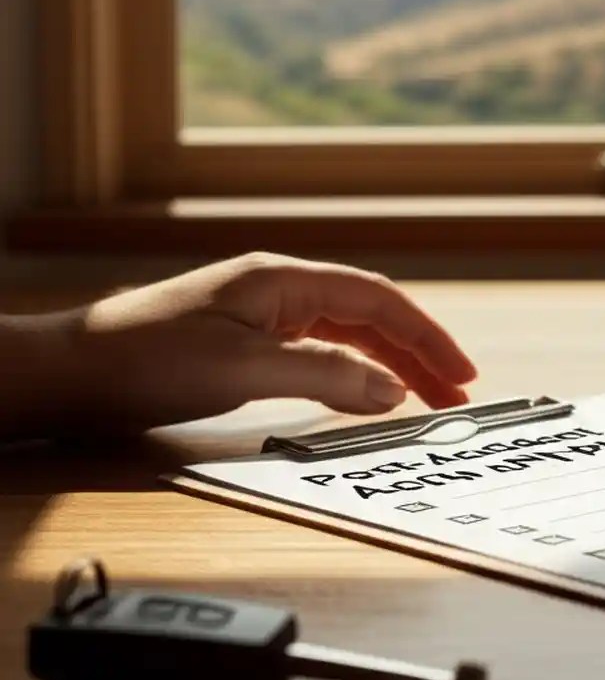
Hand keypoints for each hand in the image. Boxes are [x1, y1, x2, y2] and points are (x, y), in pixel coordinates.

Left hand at [52, 253, 476, 429]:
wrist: (68, 372)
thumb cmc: (145, 359)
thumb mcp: (244, 369)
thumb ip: (325, 375)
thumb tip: (392, 389)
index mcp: (282, 280)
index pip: (377, 299)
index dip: (426, 335)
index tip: (461, 372)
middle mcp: (277, 290)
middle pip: (368, 316)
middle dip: (417, 353)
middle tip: (456, 393)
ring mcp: (262, 315)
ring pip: (346, 335)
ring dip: (388, 365)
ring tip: (425, 399)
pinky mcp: (245, 342)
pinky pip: (318, 352)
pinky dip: (352, 373)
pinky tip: (366, 395)